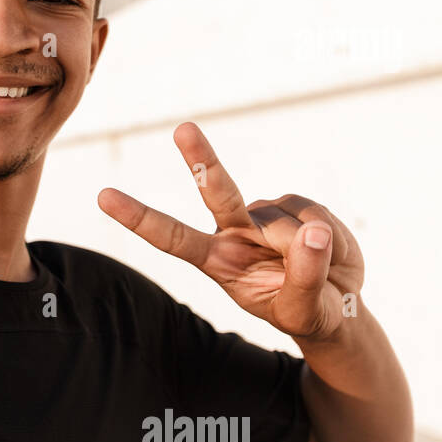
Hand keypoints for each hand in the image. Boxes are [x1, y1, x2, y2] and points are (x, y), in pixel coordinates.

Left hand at [97, 122, 363, 341]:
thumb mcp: (303, 310)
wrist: (337, 306)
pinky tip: (327, 251)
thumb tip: (311, 231)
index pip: (171, 237)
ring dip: (310, 248)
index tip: (104, 197)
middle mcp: (235, 230)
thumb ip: (304, 276)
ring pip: (287, 220)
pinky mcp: (299, 205)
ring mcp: (267, 215)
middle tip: (182, 129)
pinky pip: (316, 214)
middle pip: (217, 191)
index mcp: (217, 260)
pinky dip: (330, 238)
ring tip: (317, 271)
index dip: (138, 218)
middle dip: (202, 159)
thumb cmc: (307, 312)